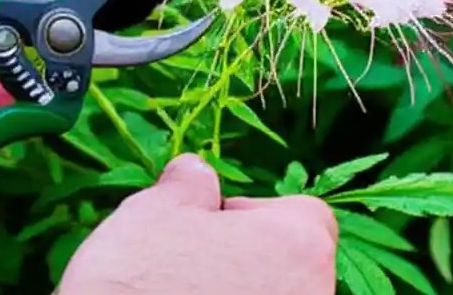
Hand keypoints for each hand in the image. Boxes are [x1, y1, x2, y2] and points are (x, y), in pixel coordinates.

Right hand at [58, 154, 337, 294]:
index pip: (301, 214)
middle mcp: (314, 294)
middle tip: (189, 268)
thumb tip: (196, 171)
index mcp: (298, 242)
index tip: (206, 228)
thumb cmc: (138, 285)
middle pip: (290, 264)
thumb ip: (187, 185)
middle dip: (244, 261)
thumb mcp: (152, 213)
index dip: (251, 216)